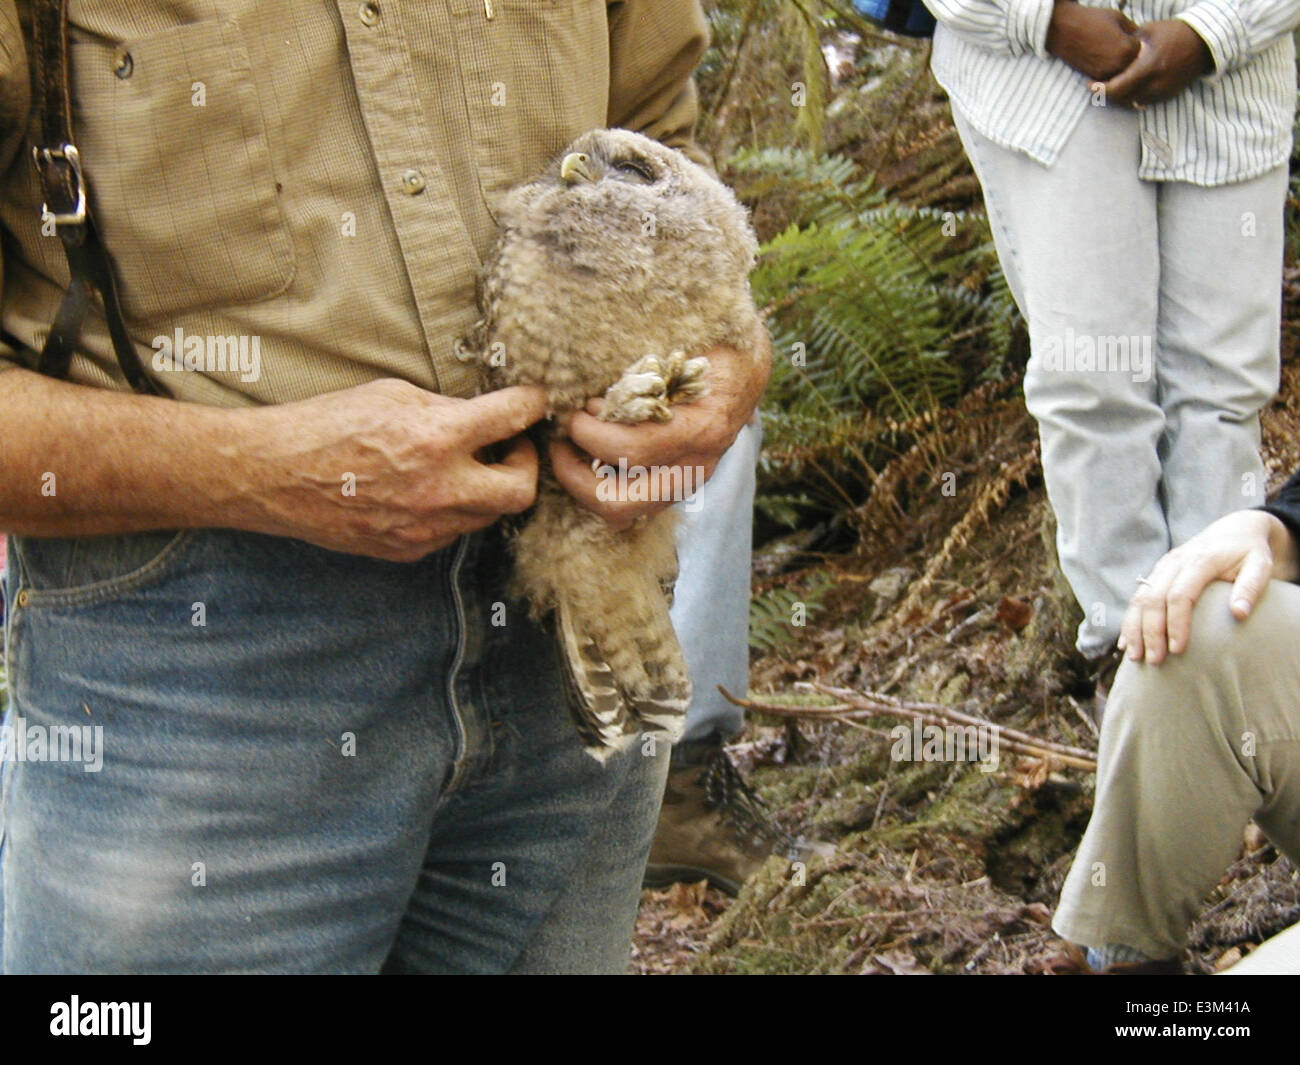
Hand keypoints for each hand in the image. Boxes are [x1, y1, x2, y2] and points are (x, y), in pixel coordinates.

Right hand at [237, 379, 547, 560]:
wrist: (273, 475)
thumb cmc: (326, 424)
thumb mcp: (393, 395)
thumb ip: (446, 409)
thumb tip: (483, 416)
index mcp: (437, 439)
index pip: (513, 419)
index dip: (533, 405)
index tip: (536, 402)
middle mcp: (438, 490)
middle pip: (522, 492)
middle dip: (526, 466)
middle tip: (511, 447)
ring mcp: (424, 528)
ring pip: (486, 516)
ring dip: (488, 490)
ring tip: (466, 467)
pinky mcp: (406, 550)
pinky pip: (450, 533)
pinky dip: (453, 511)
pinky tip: (431, 491)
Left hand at [549, 329, 770, 528]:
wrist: (747, 368)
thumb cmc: (714, 345)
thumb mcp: (691, 336)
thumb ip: (648, 354)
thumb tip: (594, 360)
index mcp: (702, 427)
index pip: (632, 450)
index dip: (592, 432)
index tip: (578, 408)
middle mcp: (695, 466)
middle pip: (620, 503)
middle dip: (575, 476)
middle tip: (559, 441)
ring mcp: (686, 483)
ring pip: (622, 514)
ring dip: (583, 485)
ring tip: (568, 449)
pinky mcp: (675, 487)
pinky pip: (629, 507)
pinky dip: (600, 486)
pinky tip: (588, 456)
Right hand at [1046, 0, 1139, 80]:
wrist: (1064, 29)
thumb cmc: (1091, 19)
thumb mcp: (1119, 18)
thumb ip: (1132, 31)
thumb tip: (1140, 39)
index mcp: (1127, 49)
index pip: (1143, 50)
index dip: (1138, 42)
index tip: (1130, 36)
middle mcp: (1117, 65)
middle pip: (1133, 64)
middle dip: (1130, 55)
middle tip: (1120, 44)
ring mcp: (1105, 73)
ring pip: (1120, 72)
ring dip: (1119, 64)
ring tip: (1109, 49)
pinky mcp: (1093, 76)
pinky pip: (1108, 75)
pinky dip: (1108, 68)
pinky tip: (1101, 56)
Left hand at [1096, 20, 1213, 106]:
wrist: (1204, 43)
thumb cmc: (1173, 33)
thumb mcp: (1147, 32)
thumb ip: (1126, 44)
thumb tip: (1106, 50)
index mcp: (1148, 67)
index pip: (1116, 89)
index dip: (1100, 90)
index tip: (1090, 85)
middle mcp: (1155, 85)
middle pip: (1121, 100)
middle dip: (1106, 95)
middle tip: (1097, 87)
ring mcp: (1162, 92)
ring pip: (1132, 104)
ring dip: (1120, 98)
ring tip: (1111, 87)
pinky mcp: (1168, 96)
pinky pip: (1144, 102)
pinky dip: (1133, 98)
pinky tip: (1127, 89)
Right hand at [1119, 510, 1299, 664]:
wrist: (1234, 530)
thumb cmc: (1249, 553)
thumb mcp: (1260, 565)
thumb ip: (1251, 587)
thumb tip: (1238, 614)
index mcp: (1200, 560)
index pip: (1180, 595)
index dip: (1176, 623)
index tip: (1178, 650)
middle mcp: (1175, 561)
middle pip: (1153, 598)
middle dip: (1150, 631)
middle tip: (1155, 660)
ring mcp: (1162, 566)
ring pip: (1139, 598)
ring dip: (1134, 628)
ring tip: (1134, 656)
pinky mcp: (1156, 573)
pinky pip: (1137, 597)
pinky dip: (1130, 621)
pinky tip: (1126, 643)